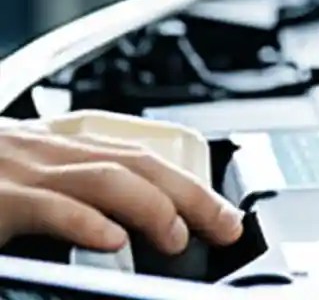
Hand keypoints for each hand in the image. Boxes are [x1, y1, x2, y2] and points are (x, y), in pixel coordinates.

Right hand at [0, 123, 243, 253]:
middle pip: (138, 163)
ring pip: (105, 177)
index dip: (188, 181)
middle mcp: (41, 151)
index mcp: (52, 148)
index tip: (224, 213)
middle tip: (227, 227)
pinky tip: (111, 240)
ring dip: (153, 206)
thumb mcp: (13, 180)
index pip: (138, 155)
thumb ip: (60, 195)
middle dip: (192, 194)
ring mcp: (15, 171)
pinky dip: (84, 221)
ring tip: (178, 236)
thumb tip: (116, 230)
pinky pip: (45, 204)